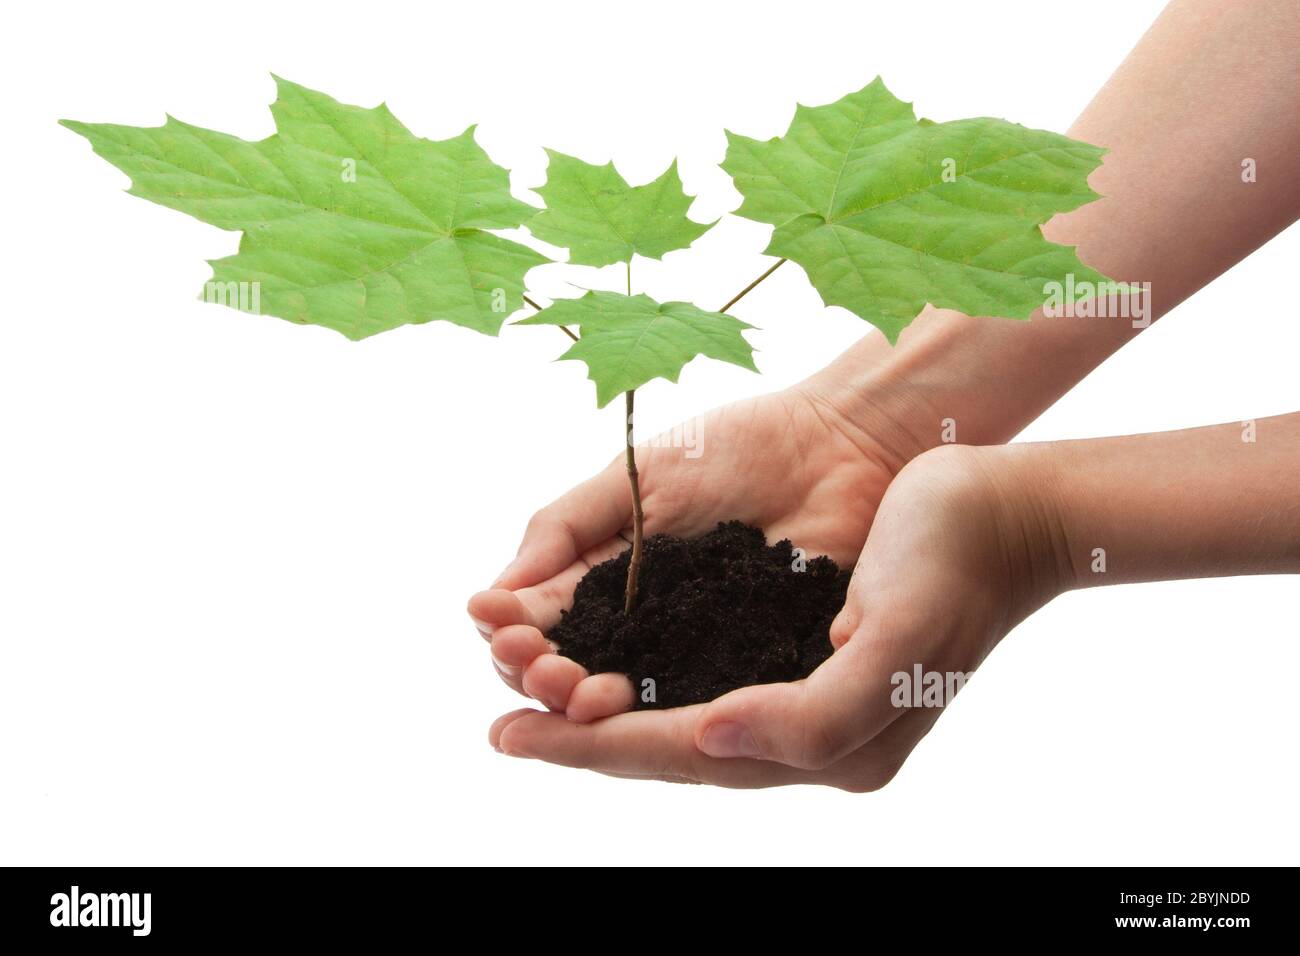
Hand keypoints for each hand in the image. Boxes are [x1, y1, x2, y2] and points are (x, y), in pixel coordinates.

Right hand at [467, 374, 912, 721]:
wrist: (839, 447)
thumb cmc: (735, 448)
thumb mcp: (634, 478)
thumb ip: (565, 528)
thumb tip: (491, 597)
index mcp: (602, 581)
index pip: (538, 627)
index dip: (512, 636)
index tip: (503, 625)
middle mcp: (640, 629)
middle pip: (569, 678)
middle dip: (542, 679)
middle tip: (544, 666)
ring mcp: (692, 656)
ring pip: (624, 706)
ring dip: (586, 709)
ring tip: (580, 690)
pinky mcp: (750, 676)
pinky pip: (697, 709)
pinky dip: (658, 718)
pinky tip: (632, 708)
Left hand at [486, 444, 1065, 788]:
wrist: (1002, 506)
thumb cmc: (956, 559)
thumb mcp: (899, 637)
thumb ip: (814, 713)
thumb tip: (710, 737)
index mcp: (832, 744)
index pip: (688, 752)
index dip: (596, 748)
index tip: (515, 736)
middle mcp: (808, 733)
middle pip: (670, 747)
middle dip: (582, 741)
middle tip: (500, 731)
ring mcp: (798, 693)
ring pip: (676, 716)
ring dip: (600, 713)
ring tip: (527, 701)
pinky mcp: (790, 650)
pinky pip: (700, 677)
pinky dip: (640, 675)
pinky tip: (597, 668)